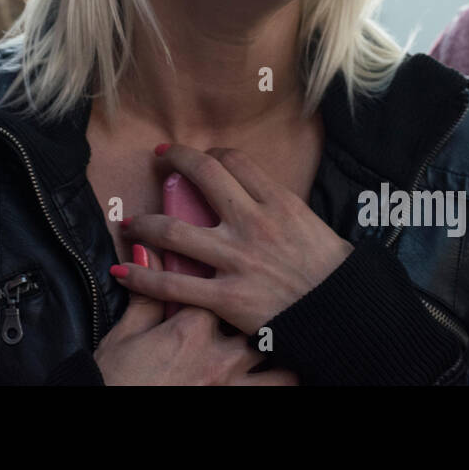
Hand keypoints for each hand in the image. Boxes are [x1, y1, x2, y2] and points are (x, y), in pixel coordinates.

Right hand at [94, 244, 297, 385]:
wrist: (109, 407)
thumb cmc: (116, 378)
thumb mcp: (125, 333)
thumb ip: (146, 294)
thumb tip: (148, 253)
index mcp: (192, 327)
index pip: (217, 286)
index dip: (218, 278)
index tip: (220, 270)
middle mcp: (219, 353)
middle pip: (255, 317)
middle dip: (259, 307)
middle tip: (261, 295)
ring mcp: (231, 382)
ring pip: (277, 358)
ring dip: (280, 346)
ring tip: (282, 335)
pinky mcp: (236, 401)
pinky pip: (275, 389)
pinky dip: (282, 378)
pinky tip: (288, 367)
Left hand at [114, 144, 352, 334]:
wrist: (345, 316)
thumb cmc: (334, 273)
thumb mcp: (312, 225)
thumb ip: (280, 209)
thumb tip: (256, 196)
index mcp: (279, 202)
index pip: (234, 161)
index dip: (212, 153)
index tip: (203, 157)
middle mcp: (254, 223)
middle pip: (203, 175)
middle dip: (175, 159)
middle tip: (160, 157)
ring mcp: (237, 259)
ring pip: (175, 230)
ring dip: (145, 222)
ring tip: (131, 221)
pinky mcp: (226, 297)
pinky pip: (173, 286)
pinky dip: (143, 278)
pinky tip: (123, 270)